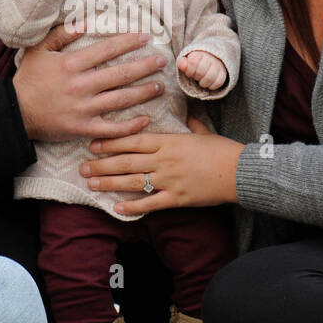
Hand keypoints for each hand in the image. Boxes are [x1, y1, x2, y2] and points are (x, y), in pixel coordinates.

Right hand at [13, 23, 166, 141]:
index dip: (128, 42)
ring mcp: (83, 108)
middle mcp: (81, 85)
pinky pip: (112, 128)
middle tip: (162, 61)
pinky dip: (131, 125)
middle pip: (120, 73)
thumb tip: (84, 23)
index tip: (145, 37)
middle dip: (144, 66)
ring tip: (160, 86)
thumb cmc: (27, 79)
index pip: (106, 49)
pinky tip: (146, 119)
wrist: (15, 113)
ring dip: (144, 92)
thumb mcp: (38, 50)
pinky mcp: (83, 128)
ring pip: (121, 99)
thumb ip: (60, 34)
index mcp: (71, 64)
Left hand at [79, 118, 244, 214]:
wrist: (239, 171)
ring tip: (91, 183)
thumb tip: (186, 114)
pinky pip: (150, 204)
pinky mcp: (177, 198)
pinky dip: (133, 207)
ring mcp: (169, 180)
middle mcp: (164, 160)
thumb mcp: (203, 131)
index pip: (132, 140)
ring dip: (109, 183)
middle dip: (102, 164)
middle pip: (126, 161)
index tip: (93, 144)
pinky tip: (117, 208)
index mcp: (168, 141)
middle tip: (82, 166)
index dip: (110, 143)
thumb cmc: (222, 149)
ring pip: (132, 182)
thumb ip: (190, 124)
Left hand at [178, 50, 225, 90]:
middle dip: (195, 76)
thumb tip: (182, 65)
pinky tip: (208, 83)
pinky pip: (217, 83)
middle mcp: (210, 58)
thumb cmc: (196, 61)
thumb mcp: (187, 60)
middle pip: (200, 72)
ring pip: (209, 78)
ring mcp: (218, 65)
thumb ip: (182, 62)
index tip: (189, 71)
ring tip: (201, 80)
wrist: (212, 57)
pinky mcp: (223, 73)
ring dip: (202, 83)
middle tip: (195, 76)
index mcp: (200, 53)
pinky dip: (211, 86)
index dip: (189, 70)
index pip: (193, 62)